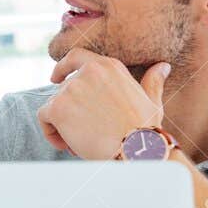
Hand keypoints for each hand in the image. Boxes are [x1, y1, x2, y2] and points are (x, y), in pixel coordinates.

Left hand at [37, 48, 170, 160]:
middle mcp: (88, 72)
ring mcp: (71, 88)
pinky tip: (69, 146)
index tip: (55, 78)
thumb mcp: (151, 101)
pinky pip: (44, 119)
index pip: (76, 56)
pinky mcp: (58, 107)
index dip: (62, 66)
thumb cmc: (145, 130)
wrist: (134, 150)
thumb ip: (152, 82)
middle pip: (64, 91)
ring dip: (63, 126)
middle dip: (70, 113)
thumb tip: (163, 66)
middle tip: (86, 135)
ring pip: (54, 106)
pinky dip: (51, 133)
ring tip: (81, 143)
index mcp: (109, 66)